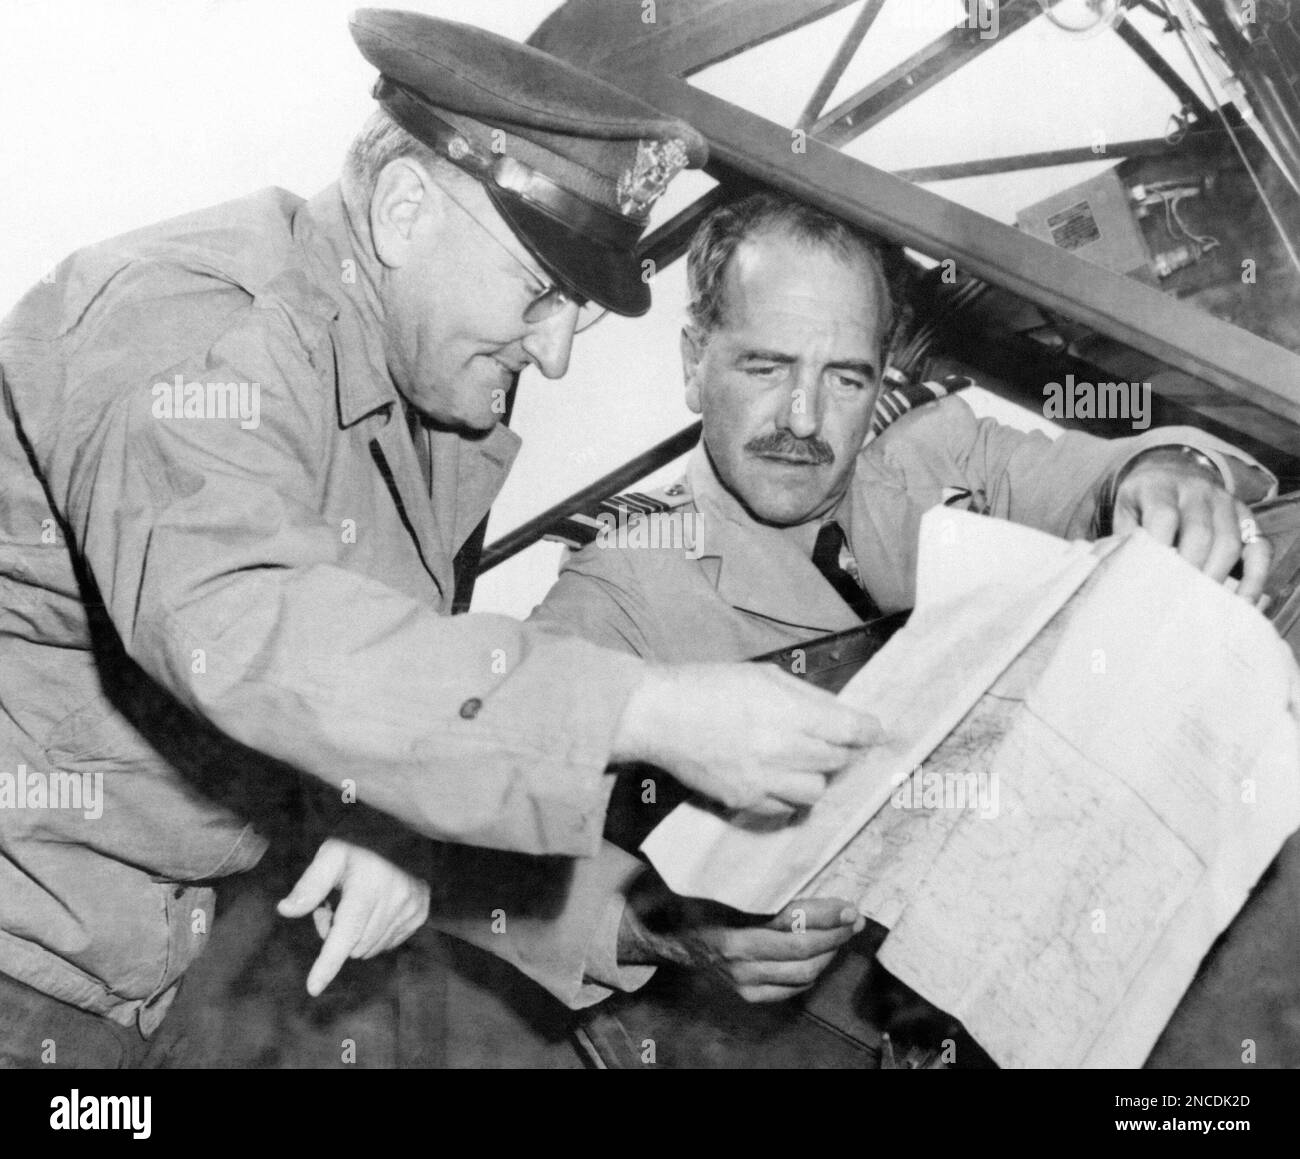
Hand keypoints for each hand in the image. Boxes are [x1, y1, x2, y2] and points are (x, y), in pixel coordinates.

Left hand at [276, 838, 430, 996]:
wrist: (400, 832)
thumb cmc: (359, 844)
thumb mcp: (329, 855)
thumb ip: (309, 884)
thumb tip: (286, 909)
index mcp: (367, 887)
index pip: (345, 934)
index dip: (328, 963)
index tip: (313, 988)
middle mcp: (394, 900)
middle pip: (354, 946)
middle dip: (338, 936)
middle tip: (333, 908)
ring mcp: (411, 908)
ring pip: (371, 948)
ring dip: (357, 937)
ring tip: (355, 907)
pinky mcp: (421, 912)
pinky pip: (389, 943)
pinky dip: (375, 934)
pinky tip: (374, 911)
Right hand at [612, 663, 881, 815]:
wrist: (660, 715)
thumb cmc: (709, 686)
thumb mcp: (764, 675)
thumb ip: (807, 696)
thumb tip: (840, 713)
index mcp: (791, 712)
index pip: (850, 729)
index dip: (868, 732)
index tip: (874, 732)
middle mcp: (784, 749)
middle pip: (837, 761)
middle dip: (840, 750)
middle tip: (829, 741)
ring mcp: (765, 780)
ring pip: (816, 791)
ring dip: (816, 776)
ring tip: (799, 762)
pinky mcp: (745, 800)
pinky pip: (785, 808)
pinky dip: (788, 795)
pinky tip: (776, 778)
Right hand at [620, 889, 863, 1002]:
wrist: (666, 933)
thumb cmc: (697, 895)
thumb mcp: (720, 878)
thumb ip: (754, 873)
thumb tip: (798, 848)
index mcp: (733, 924)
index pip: (792, 923)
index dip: (826, 915)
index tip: (850, 906)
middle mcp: (739, 956)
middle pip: (804, 951)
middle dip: (836, 934)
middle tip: (854, 919)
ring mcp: (743, 980)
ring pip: (803, 973)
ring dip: (830, 953)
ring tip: (843, 934)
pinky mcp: (747, 994)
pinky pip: (792, 989)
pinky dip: (812, 972)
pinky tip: (821, 954)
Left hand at [1112, 450, 1270, 602]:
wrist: (1172, 471)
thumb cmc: (1143, 503)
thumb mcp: (1125, 512)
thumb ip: (1121, 539)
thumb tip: (1110, 570)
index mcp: (1159, 487)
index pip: (1163, 516)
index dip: (1159, 547)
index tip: (1150, 578)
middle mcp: (1196, 491)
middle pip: (1200, 533)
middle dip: (1189, 570)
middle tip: (1175, 600)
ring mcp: (1226, 503)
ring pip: (1230, 541)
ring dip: (1216, 576)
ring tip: (1200, 605)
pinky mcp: (1247, 518)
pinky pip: (1260, 547)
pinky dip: (1256, 576)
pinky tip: (1242, 601)